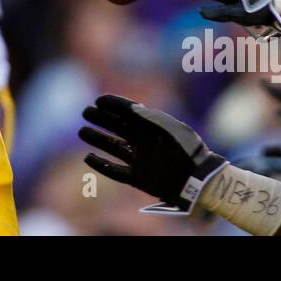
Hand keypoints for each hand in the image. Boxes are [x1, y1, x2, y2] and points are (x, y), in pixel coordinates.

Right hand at [80, 95, 226, 211]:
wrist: (198, 180)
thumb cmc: (185, 149)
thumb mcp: (168, 128)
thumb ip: (148, 117)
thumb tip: (129, 106)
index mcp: (152, 127)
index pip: (128, 112)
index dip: (113, 105)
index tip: (98, 101)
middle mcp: (144, 141)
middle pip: (117, 127)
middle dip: (101, 119)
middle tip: (85, 112)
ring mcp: (141, 160)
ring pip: (113, 147)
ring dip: (98, 139)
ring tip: (82, 131)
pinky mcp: (139, 178)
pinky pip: (116, 171)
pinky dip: (102, 166)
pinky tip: (88, 158)